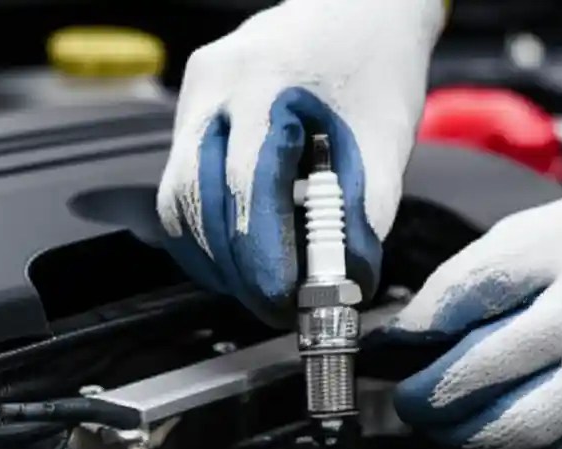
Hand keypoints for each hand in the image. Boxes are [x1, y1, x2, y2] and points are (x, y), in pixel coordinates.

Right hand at [156, 0, 447, 326]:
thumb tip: (345, 286)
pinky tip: (239, 253)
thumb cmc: (376, 60)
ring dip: (212, 256)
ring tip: (259, 283)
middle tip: (274, 305)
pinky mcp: (191, 110)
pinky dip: (206, 231)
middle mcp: (214, 86)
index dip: (259, 257)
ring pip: (176, 201)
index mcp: (265, 82)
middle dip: (232, 268)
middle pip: (193, 202)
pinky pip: (180, 186)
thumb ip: (364, 216)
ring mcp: (195, 96)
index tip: (284, 301)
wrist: (359, 6)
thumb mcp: (385, 138)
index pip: (243, 187)